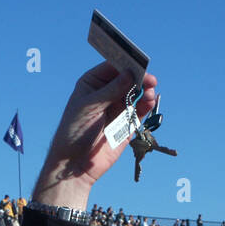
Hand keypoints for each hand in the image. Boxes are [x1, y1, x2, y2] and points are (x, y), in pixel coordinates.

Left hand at [33, 62, 158, 208]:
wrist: (75, 163)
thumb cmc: (75, 131)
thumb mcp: (90, 106)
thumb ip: (111, 90)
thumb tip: (130, 74)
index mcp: (93, 84)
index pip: (112, 67)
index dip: (125, 63)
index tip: (138, 62)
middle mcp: (106, 93)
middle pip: (127, 79)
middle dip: (139, 77)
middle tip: (149, 79)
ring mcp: (117, 108)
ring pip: (136, 93)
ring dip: (144, 91)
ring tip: (150, 92)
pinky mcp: (126, 123)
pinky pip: (140, 110)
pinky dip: (146, 104)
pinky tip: (150, 101)